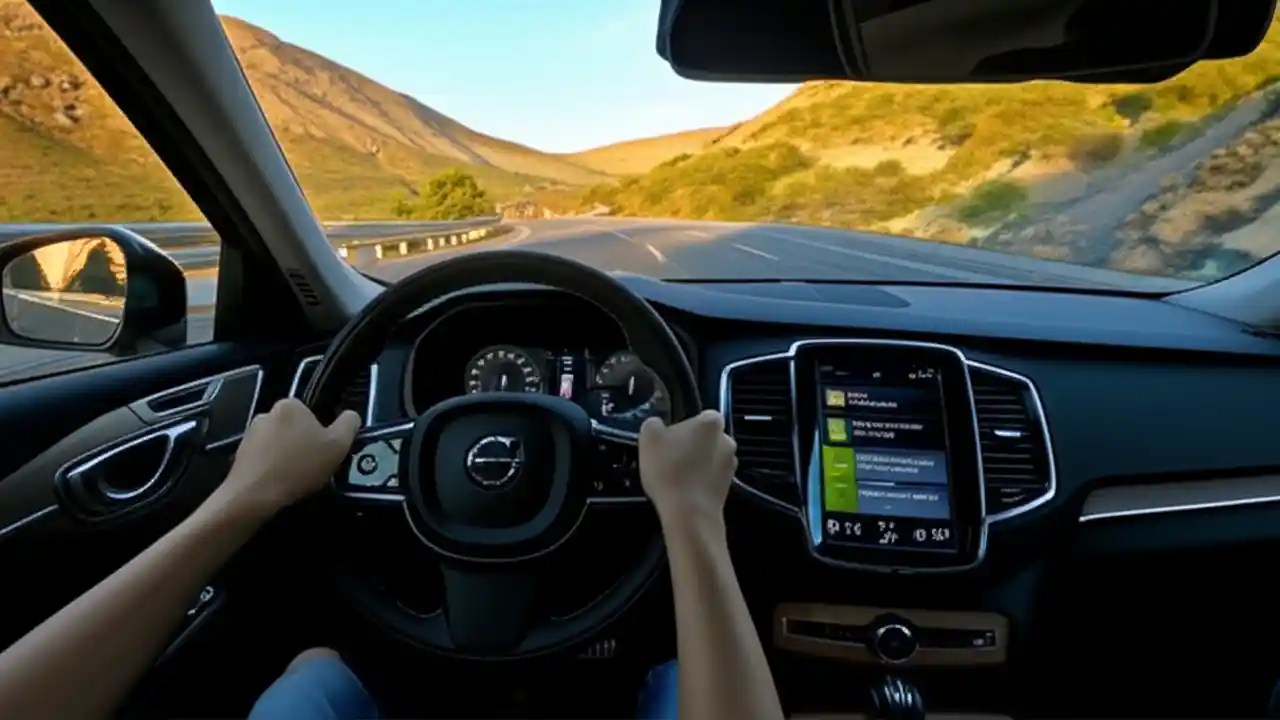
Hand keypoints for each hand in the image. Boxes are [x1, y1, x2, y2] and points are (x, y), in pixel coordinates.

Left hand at [216, 399, 360, 516]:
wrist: (255, 494)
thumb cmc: (300, 466)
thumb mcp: (338, 445)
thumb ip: (349, 424)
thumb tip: (351, 415)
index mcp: (291, 404)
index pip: (312, 414)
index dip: (321, 434)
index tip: (323, 453)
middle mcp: (267, 412)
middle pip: (294, 429)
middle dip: (302, 445)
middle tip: (311, 468)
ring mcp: (249, 434)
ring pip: (278, 444)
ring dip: (286, 457)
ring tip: (293, 479)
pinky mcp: (239, 454)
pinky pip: (263, 459)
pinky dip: (271, 468)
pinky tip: (277, 484)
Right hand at [639, 410, 736, 529]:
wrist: (689, 513)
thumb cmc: (669, 469)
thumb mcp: (649, 437)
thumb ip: (654, 424)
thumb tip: (658, 425)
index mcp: (712, 422)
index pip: (699, 417)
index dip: (682, 428)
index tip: (668, 441)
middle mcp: (727, 440)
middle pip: (704, 439)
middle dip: (690, 446)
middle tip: (669, 459)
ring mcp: (731, 465)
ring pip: (708, 459)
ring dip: (695, 465)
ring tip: (675, 479)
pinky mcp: (729, 487)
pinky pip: (710, 478)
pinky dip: (699, 482)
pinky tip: (683, 492)